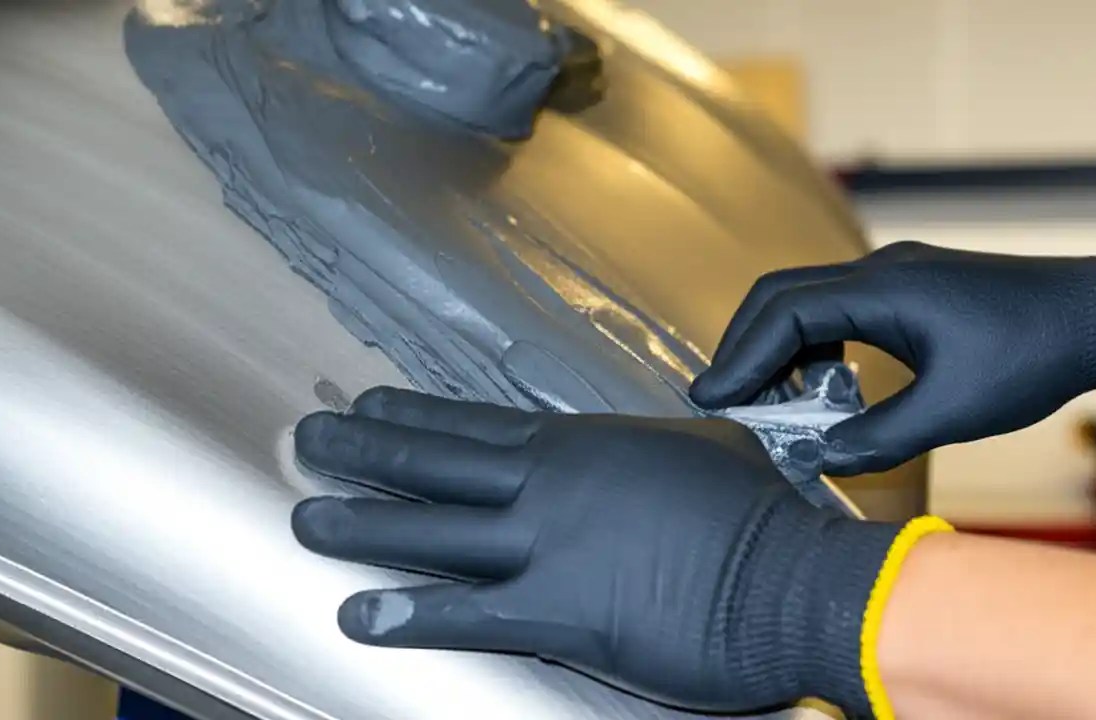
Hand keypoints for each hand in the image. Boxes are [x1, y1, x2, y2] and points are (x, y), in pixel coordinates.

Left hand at [291, 387, 904, 713]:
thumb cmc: (755, 512)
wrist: (787, 577)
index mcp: (579, 444)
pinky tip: (359, 613)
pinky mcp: (558, 612)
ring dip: (362, 524)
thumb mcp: (705, 446)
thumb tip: (651, 437)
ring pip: (431, 530)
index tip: (365, 405)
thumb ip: (652, 442)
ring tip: (308, 518)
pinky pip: (464, 613)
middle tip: (308, 442)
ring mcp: (546, 547)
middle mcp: (548, 486)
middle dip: (363, 452)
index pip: (474, 424)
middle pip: (435, 465)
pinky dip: (406, 613)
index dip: (412, 415)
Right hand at [690, 242, 1095, 475]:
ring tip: (776, 403)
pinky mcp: (910, 286)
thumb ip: (879, 436)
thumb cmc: (1033, 356)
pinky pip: (840, 307)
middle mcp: (879, 271)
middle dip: (746, 347)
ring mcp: (895, 274)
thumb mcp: (953, 411)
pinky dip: (817, 344)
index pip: (783, 315)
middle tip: (725, 399)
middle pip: (781, 296)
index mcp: (881, 291)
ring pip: (808, 299)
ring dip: (782, 347)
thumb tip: (822, 456)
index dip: (740, 358)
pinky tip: (828, 385)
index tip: (711, 398)